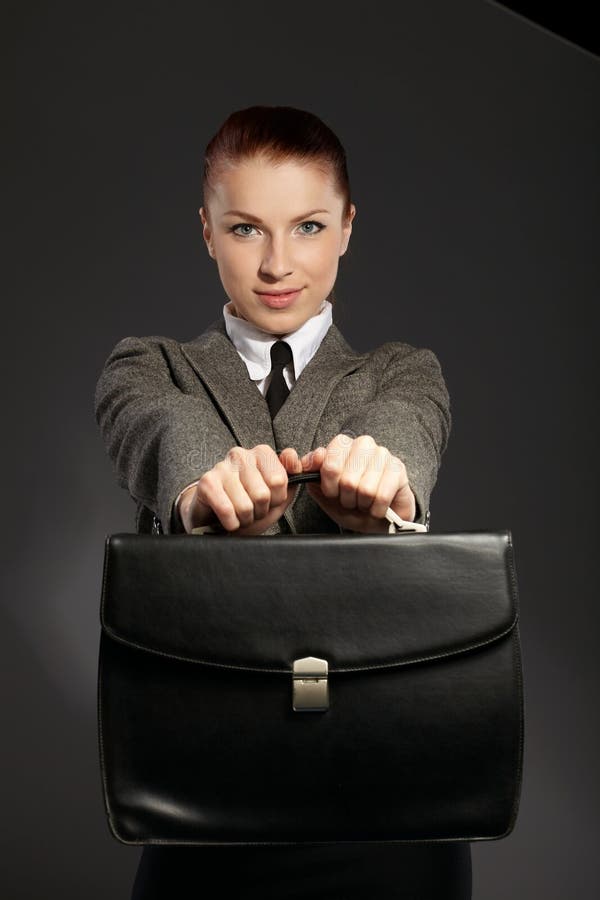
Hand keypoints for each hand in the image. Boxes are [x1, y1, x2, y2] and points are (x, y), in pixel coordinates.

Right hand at [179, 445, 302, 534]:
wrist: (215, 517)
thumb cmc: (248, 503)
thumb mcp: (277, 494)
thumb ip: (292, 476)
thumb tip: (292, 455)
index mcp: (261, 453)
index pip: (279, 481)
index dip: (276, 499)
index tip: (268, 500)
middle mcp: (241, 455)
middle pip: (262, 495)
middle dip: (259, 511)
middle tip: (251, 509)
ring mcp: (222, 467)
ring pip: (245, 506)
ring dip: (245, 519)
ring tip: (239, 514)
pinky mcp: (207, 483)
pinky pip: (227, 510)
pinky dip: (231, 523)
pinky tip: (228, 519)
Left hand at [300, 434, 415, 533]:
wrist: (377, 520)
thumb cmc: (350, 503)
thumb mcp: (323, 492)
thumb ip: (311, 474)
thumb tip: (310, 459)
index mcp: (342, 445)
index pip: (328, 459)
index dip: (328, 484)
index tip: (332, 493)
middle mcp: (363, 444)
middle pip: (346, 479)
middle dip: (346, 498)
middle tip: (351, 500)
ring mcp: (383, 455)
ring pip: (364, 489)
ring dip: (362, 504)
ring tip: (364, 502)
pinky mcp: (399, 469)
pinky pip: (381, 495)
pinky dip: (376, 509)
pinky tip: (377, 507)